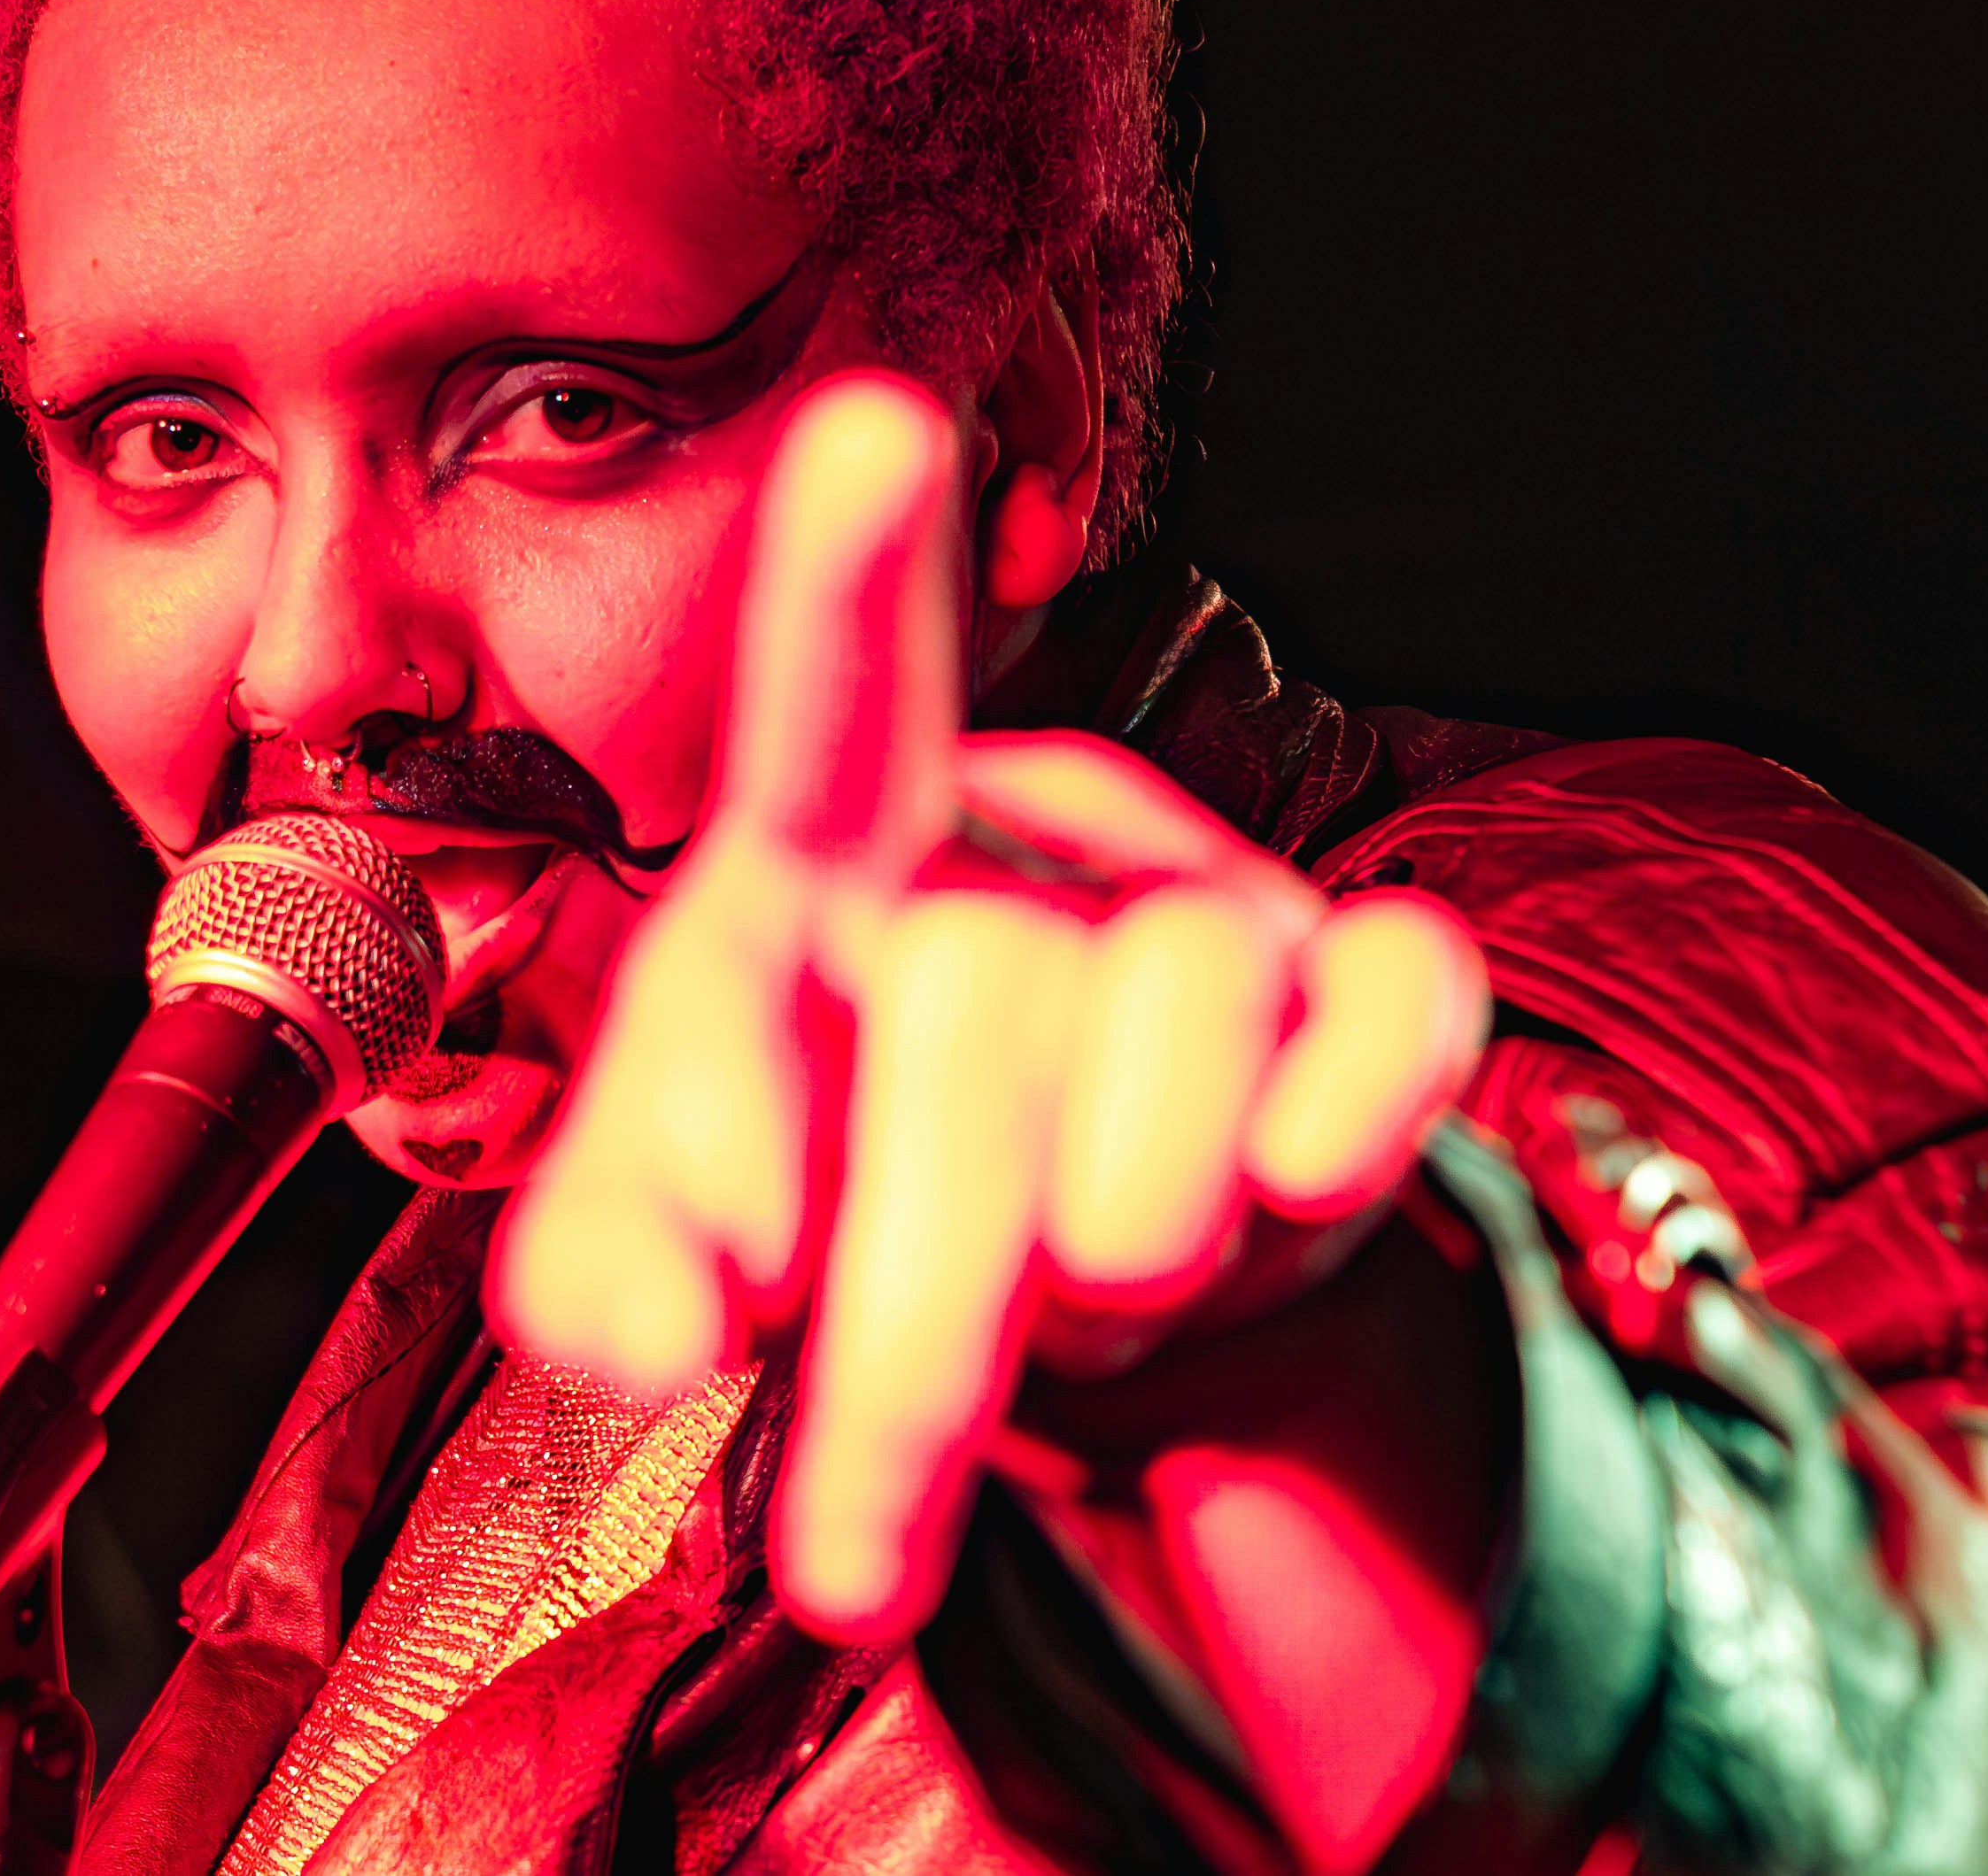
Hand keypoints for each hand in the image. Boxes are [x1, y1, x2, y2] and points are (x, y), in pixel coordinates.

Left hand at [493, 374, 1491, 1641]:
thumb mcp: (667, 1255)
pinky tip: (1280, 1199)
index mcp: (838, 867)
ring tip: (1072, 1324)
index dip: (852, 582)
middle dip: (909, 1331)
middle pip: (979, 1009)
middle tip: (850, 1553)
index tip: (872, 433)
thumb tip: (663, 1315)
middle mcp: (1033, 854)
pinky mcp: (1362, 1004)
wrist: (1067, 1309)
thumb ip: (600, 1270)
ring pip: (1174, 1039)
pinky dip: (1329, 1140)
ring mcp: (1210, 915)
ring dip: (1109, 1263)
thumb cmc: (840, 1215)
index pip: (837, 715)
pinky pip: (1388, 1024)